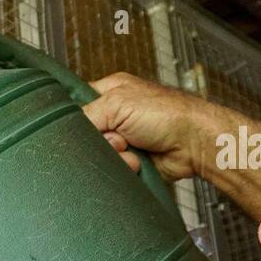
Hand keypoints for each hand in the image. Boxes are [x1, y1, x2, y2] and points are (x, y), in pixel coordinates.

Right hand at [82, 72, 236, 182]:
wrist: (193, 144)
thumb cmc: (168, 114)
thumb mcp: (117, 104)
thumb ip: (86, 114)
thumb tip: (67, 131)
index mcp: (109, 92)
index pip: (76, 105)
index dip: (77, 118)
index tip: (86, 125)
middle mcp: (114, 115)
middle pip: (85, 135)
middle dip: (100, 140)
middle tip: (117, 136)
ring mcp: (121, 139)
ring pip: (97, 154)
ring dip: (114, 155)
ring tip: (132, 147)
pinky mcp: (127, 159)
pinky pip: (111, 168)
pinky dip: (123, 166)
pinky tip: (137, 159)